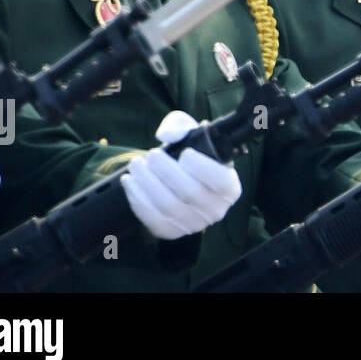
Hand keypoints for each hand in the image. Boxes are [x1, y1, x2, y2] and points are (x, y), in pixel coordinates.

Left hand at [123, 110, 241, 240]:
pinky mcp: (171, 232)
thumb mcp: (193, 136)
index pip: (221, 181)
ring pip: (167, 206)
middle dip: (165, 171)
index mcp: (230, 187)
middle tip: (152, 155)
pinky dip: (137, 199)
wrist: (182, 181)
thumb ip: (182, 127)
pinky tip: (130, 181)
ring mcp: (193, 224)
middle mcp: (216, 210)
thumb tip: (168, 135)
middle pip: (189, 193)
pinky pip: (152, 219)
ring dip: (147, 183)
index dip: (201, 167)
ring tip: (136, 165)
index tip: (185, 153)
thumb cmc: (192, 157)